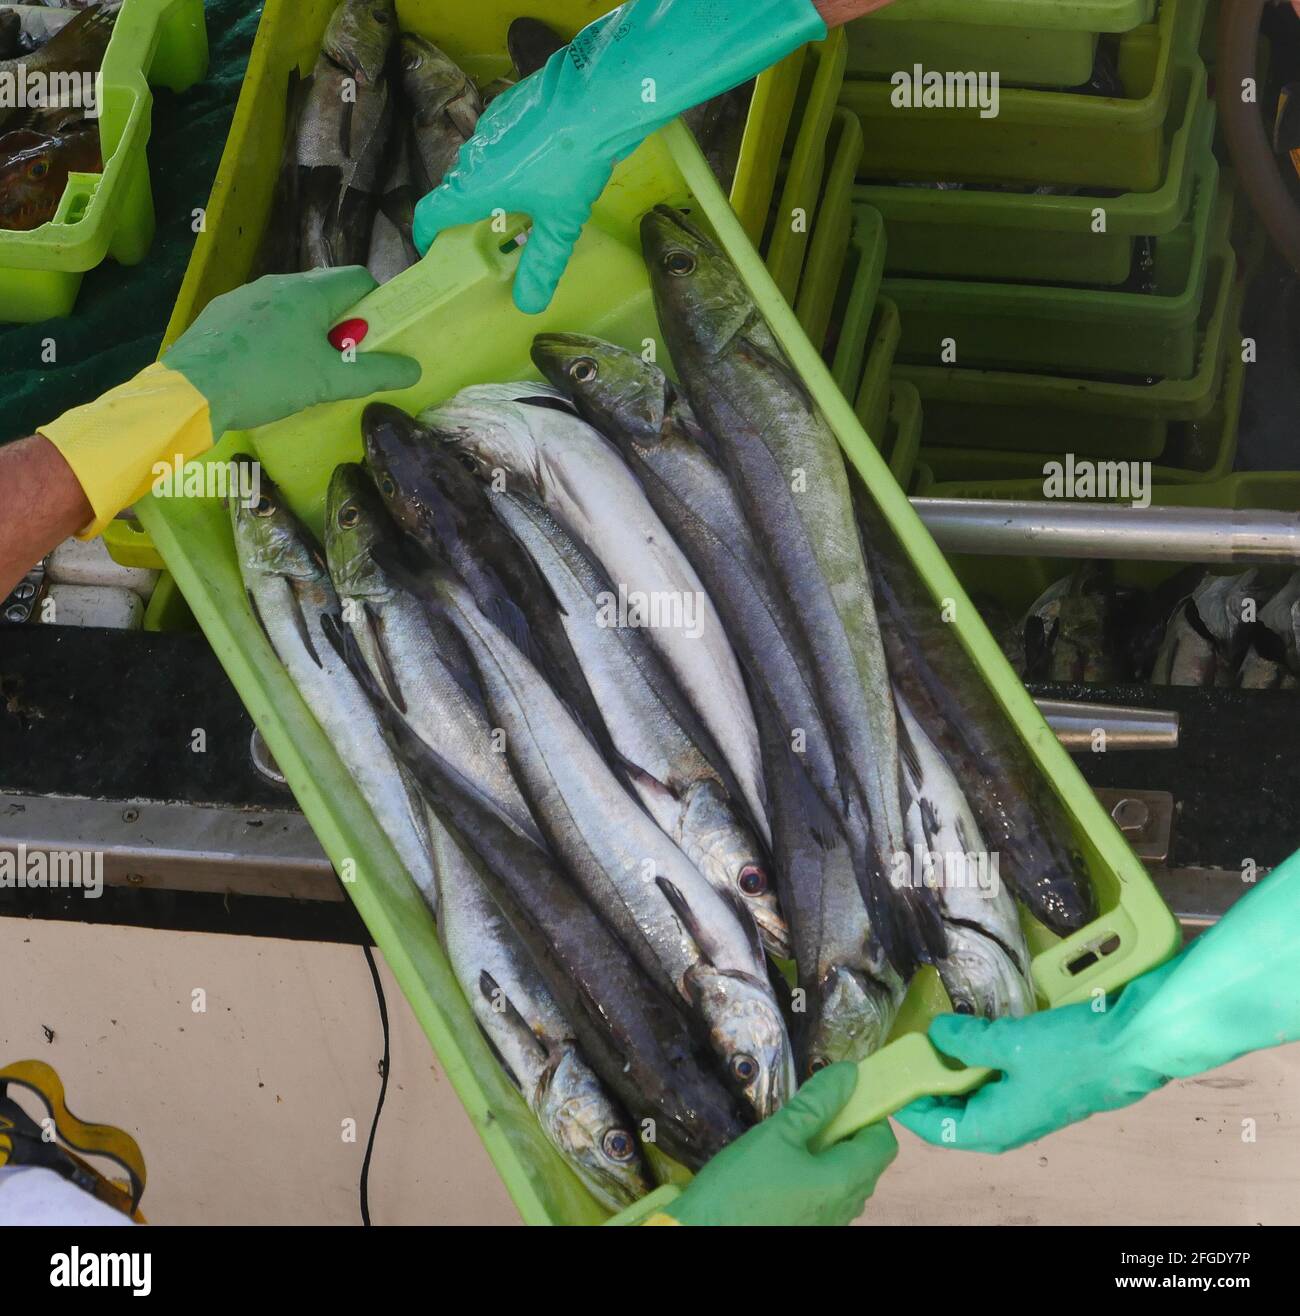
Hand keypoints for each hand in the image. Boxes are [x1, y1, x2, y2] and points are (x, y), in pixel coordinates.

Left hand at [163, 268, 420, 437]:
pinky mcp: (221, 314)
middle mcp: (277, 283)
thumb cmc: (267, 379)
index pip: (359, 279)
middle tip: (345, 362)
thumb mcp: (329, 382)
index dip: (376, 306)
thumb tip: (413, 368)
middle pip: (326, 292)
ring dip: (309, 331)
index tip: (376, 339)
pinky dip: (276, 337)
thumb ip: (375, 374)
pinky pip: (262, 318)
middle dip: (343, 323)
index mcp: (309, 292)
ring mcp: (245, 296)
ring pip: (292, 306)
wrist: (192, 391)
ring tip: (306, 370)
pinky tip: (269, 370)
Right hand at [413, 67, 609, 316]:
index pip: (431, 213)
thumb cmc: (571, 165)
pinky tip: (542, 164)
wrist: (594, 97)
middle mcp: (472, 156)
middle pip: (458, 192)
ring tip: (526, 203)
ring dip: (493, 188)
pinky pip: (499, 143)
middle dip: (470, 217)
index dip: (426, 235)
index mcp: (474, 187)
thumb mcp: (560, 223)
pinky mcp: (507, 108)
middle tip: (494, 236)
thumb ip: (542, 264)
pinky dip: (510, 160)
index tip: (434, 250)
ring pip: (480, 166)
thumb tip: (528, 305)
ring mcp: (488, 128)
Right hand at [669, 1064, 897, 1224]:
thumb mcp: (777, 1133)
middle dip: (847, 1132)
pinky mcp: (809, 1231)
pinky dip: (816, 1177)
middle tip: (810, 1116)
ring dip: (830, 1155)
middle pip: (867, 1162)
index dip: (869, 1114)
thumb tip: (850, 1074)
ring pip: (846, 1181)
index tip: (840, 1098)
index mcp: (845, 1180)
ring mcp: (829, 1225)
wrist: (704, 1234)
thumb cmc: (741, 1185)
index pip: (884, 1142)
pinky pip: (827, 1198)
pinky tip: (781, 1170)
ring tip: (791, 1141)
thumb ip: (818, 1103)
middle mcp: (846, 1208)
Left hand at [895, 972, 1174, 1153]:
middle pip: (953, 1111)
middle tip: (909, 1046)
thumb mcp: (1009, 1043)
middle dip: (928, 1080)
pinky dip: (980, 1059)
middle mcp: (1008, 1124)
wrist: (1132, 1047)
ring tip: (936, 1035)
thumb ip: (965, 1041)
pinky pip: (996, 1077)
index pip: (936, 1129)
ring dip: (954, 1067)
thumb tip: (936, 1035)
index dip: (908, 1104)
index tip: (887, 1076)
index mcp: (995, 1126)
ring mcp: (1026, 1105)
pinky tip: (975, 1031)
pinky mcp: (1040, 1085)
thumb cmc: (1073, 1054)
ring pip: (975, 1092)